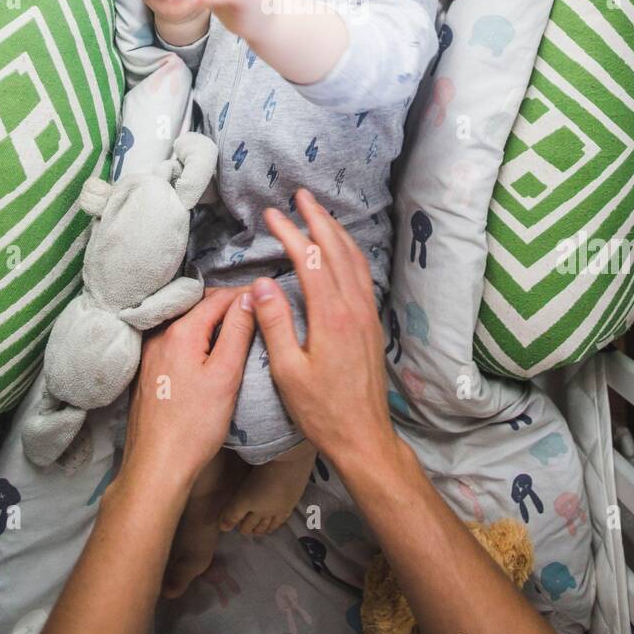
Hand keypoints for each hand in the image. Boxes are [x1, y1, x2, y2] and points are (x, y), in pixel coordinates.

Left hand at [118, 287, 254, 491]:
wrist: (156, 467)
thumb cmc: (194, 427)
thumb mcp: (225, 375)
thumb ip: (238, 331)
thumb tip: (250, 296)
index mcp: (180, 332)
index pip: (218, 297)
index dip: (246, 294)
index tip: (268, 296)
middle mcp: (159, 336)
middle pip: (199, 305)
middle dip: (228, 302)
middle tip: (257, 308)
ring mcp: (149, 353)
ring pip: (186, 321)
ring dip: (211, 318)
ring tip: (238, 325)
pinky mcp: (147, 370)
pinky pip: (175, 339)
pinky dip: (196, 335)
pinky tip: (209, 349)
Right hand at [253, 189, 396, 466]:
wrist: (364, 437)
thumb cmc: (322, 410)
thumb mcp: (287, 372)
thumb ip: (275, 324)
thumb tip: (261, 284)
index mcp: (332, 317)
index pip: (311, 260)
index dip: (290, 233)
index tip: (272, 215)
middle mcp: (355, 308)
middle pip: (338, 250)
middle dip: (319, 219)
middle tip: (302, 196)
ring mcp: (367, 314)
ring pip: (355, 259)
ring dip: (337, 232)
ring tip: (320, 213)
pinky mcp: (372, 324)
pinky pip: (363, 275)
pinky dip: (350, 252)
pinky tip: (341, 251)